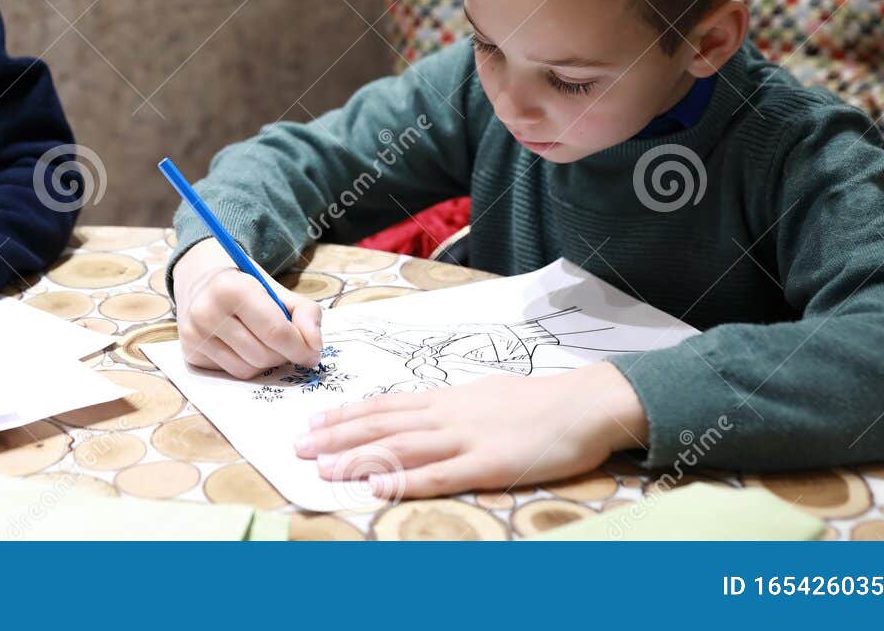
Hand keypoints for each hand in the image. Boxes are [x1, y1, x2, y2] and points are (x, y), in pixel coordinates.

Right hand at [172, 237, 322, 377]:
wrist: (203, 283)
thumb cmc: (247, 287)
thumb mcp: (278, 290)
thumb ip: (305, 313)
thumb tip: (315, 346)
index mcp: (230, 288)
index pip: (276, 331)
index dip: (301, 347)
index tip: (313, 352)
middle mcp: (206, 311)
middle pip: (263, 355)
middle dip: (284, 354)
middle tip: (288, 344)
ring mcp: (194, 335)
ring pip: (248, 370)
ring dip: (266, 362)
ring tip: (265, 342)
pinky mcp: (190, 354)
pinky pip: (232, 374)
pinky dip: (247, 365)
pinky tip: (244, 346)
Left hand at [294, 362, 647, 497]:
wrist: (585, 404)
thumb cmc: (536, 403)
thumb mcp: (483, 396)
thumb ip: (448, 408)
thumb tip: (416, 416)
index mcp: (446, 398)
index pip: (384, 406)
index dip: (344, 415)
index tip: (311, 422)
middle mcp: (448, 414)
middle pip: (382, 424)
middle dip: (337, 436)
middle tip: (298, 447)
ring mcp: (467, 438)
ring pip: (401, 447)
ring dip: (359, 458)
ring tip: (324, 467)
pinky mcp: (490, 464)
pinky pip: (441, 473)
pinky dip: (405, 479)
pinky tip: (378, 486)